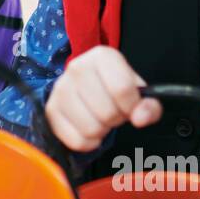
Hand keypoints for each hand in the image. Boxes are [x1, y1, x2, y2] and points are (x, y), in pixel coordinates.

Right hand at [45, 46, 159, 150]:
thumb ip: (148, 105)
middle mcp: (76, 68)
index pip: (122, 90)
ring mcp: (60, 89)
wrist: (88, 87)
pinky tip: (88, 129)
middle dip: (116, 118)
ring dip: (102, 130)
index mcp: (101, 56)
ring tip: (100, 118)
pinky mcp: (51, 110)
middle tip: (113, 111)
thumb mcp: (137, 92)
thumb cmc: (114, 88)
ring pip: (91, 128)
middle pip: (107, 112)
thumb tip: (140, 118)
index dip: (132, 106)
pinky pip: (76, 140)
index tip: (130, 106)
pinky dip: (88, 142)